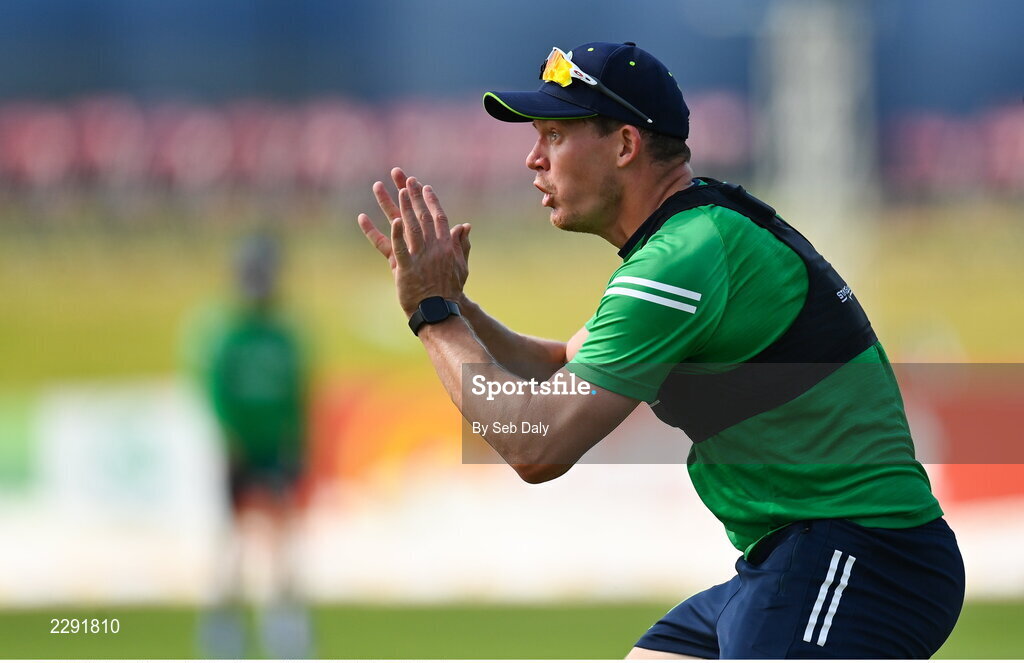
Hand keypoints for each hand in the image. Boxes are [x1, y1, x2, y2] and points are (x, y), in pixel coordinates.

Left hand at [357, 168, 470, 315]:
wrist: (440, 311)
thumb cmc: (451, 291)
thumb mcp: (461, 266)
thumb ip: (462, 245)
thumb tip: (465, 226)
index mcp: (447, 246)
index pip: (439, 218)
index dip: (431, 201)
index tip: (424, 187)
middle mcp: (434, 248)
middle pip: (423, 217)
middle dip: (414, 196)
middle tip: (406, 179)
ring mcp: (420, 258)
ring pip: (410, 228)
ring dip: (402, 207)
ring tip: (394, 190)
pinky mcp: (406, 270)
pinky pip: (398, 249)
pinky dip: (395, 235)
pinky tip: (392, 221)